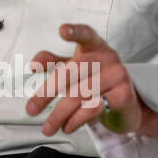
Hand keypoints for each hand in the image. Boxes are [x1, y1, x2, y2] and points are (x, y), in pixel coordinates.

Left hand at [25, 24, 157, 137]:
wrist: (126, 106)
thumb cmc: (97, 83)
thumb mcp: (75, 69)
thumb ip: (53, 63)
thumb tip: (34, 64)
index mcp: (95, 46)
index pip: (86, 34)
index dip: (75, 32)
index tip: (63, 30)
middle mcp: (108, 57)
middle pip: (73, 70)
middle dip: (48, 92)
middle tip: (31, 109)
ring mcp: (118, 75)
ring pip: (81, 93)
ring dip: (59, 113)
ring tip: (48, 127)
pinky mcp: (123, 95)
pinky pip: (94, 107)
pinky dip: (76, 120)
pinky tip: (67, 126)